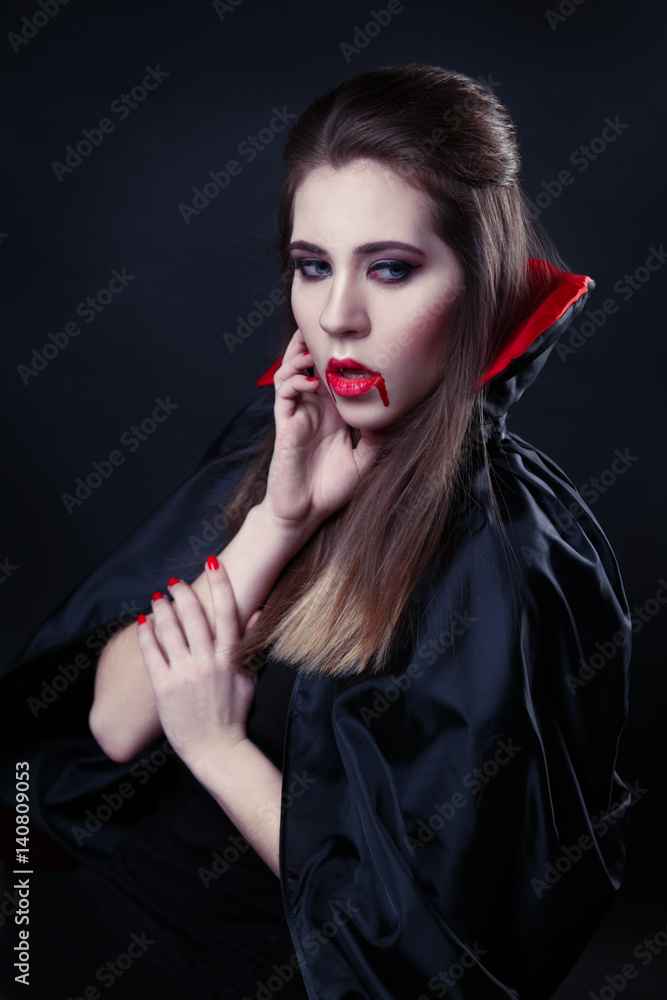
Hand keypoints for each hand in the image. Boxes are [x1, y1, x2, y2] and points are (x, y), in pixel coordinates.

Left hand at [136, 559, 255, 769]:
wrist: (217, 749)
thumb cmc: (234, 714)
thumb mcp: (249, 677)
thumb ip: (250, 643)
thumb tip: (258, 610)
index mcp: (230, 658)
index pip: (227, 611)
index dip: (220, 583)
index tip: (213, 562)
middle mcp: (207, 662)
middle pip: (194, 615)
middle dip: (183, 593)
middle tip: (176, 583)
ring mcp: (185, 674)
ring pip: (170, 630)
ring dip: (162, 608)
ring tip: (159, 597)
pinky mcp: (165, 687)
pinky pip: (152, 654)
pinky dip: (146, 634)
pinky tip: (144, 622)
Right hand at [265, 327, 385, 528]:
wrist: (305, 512)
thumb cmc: (331, 489)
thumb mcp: (365, 461)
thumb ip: (377, 439)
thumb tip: (392, 416)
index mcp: (334, 414)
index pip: (335, 375)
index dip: (340, 356)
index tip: (357, 339)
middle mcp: (315, 409)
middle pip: (310, 365)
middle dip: (314, 344)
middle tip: (326, 327)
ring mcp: (298, 414)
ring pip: (292, 372)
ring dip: (300, 356)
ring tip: (313, 349)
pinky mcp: (285, 423)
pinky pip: (284, 393)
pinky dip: (294, 380)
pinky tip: (308, 380)